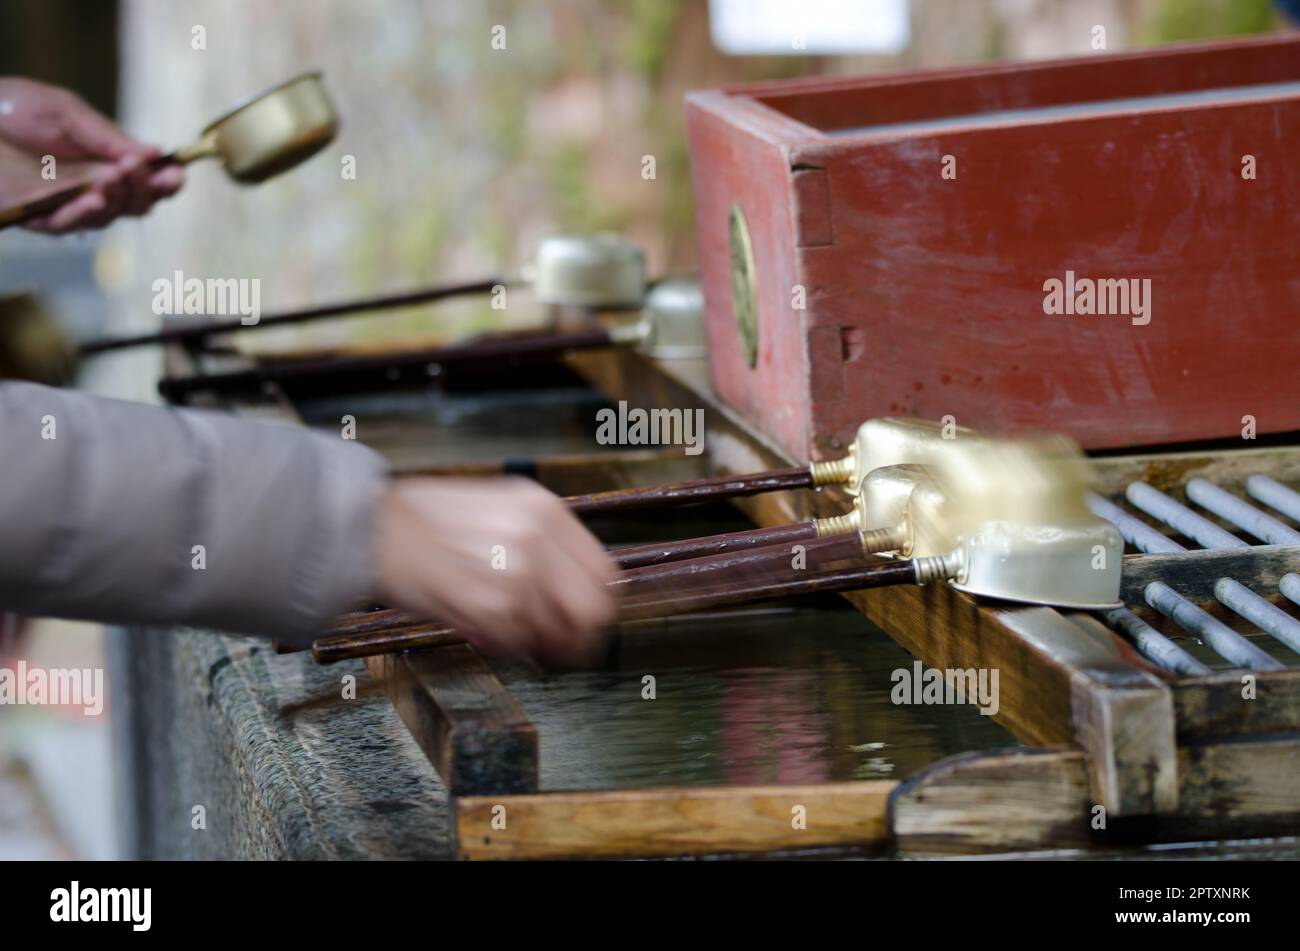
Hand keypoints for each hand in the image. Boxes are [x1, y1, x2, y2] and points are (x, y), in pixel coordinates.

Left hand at [0, 77, 183, 232]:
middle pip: (136, 204)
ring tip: (113, 177)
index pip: (147, 181)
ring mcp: (67, 205)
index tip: (177, 173)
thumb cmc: (15, 108)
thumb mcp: (67, 112)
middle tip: (137, 169)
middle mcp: (93, 188)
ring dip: (116, 199)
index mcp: (107, 162)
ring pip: (108, 217)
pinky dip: (85, 213)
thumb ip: (108, 136)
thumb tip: (156, 154)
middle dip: (145, 190)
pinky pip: (68, 224)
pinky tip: (95, 199)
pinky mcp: (39, 217)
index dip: (166, 182)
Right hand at [373, 477, 617, 664]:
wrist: (372, 529)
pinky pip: (516, 643)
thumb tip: (570, 590)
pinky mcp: (492, 606)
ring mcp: (518, 572)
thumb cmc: (425, 520)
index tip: (586, 622)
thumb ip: (541, 542)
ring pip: (555, 633)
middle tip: (563, 646)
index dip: (597, 606)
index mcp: (545, 509)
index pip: (604, 573)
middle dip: (581, 636)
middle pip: (593, 610)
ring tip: (505, 630)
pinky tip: (480, 628)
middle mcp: (539, 538)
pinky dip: (502, 644)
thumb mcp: (498, 507)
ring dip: (535, 642)